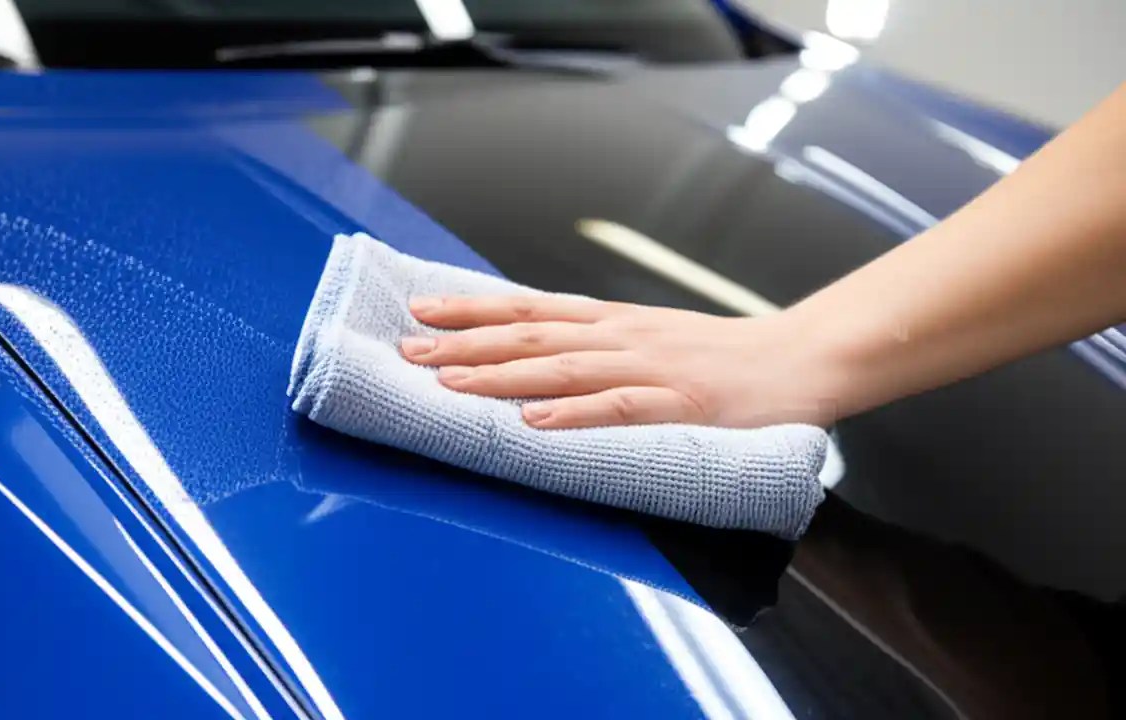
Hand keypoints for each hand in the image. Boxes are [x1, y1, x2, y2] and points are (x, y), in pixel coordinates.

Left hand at [400, 295, 838, 429]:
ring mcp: (652, 368)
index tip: (421, 310)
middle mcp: (622, 336)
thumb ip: (598, 347)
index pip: (529, 309)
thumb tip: (536, 358)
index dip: (473, 309)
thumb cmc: (724, 357)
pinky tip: (535, 422)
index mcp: (614, 322)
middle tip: (408, 348)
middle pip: (531, 335)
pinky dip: (575, 414)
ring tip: (449, 383)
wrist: (802, 359)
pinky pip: (621, 409)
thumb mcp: (651, 340)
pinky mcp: (683, 404)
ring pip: (564, 368)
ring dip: (502, 375)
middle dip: (466, 342)